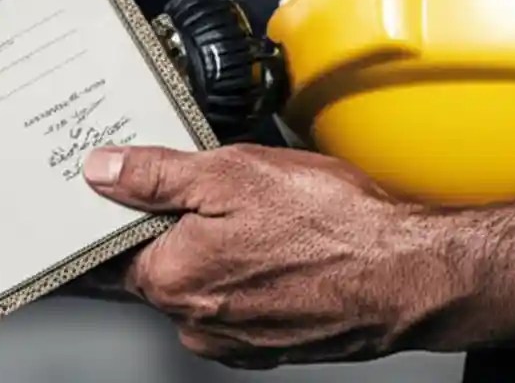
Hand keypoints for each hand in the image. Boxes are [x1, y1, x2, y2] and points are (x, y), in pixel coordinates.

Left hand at [81, 144, 467, 367]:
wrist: (410, 276)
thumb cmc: (332, 227)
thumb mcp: (232, 172)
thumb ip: (156, 174)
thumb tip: (104, 171)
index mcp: (171, 278)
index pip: (106, 251)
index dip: (110, 214)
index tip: (113, 194)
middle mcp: (194, 321)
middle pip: (154, 266)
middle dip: (170, 227)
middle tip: (209, 189)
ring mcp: (233, 339)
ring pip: (199, 284)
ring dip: (213, 251)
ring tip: (258, 215)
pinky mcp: (268, 344)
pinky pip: (237, 303)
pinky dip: (247, 275)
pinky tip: (278, 245)